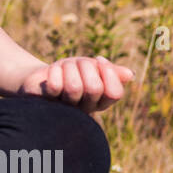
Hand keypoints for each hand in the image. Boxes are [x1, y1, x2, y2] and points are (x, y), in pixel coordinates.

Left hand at [18, 55, 133, 113]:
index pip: (115, 93)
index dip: (109, 73)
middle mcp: (85, 111)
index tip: (99, 61)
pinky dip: (54, 72)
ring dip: (68, 67)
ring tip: (63, 67)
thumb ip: (112, 71)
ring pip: (74, 87)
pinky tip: (51, 72)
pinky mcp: (47, 105)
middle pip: (94, 88)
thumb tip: (130, 75)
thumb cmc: (71, 72)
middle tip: (76, 63)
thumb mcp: (92, 67)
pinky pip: (55, 86)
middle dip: (85, 66)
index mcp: (100, 102)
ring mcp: (66, 111)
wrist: (42, 76)